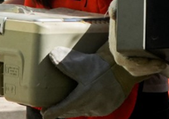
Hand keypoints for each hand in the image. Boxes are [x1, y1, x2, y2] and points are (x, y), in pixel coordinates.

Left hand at [41, 0, 164, 118]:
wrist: (124, 69)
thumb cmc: (101, 66)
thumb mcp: (80, 63)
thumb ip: (63, 61)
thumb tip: (51, 56)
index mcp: (80, 98)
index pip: (62, 109)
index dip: (52, 112)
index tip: (45, 113)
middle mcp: (90, 106)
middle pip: (72, 111)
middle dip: (63, 110)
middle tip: (55, 108)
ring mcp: (101, 108)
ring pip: (84, 111)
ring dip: (77, 108)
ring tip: (71, 104)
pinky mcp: (110, 107)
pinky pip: (95, 110)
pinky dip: (89, 106)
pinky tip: (86, 102)